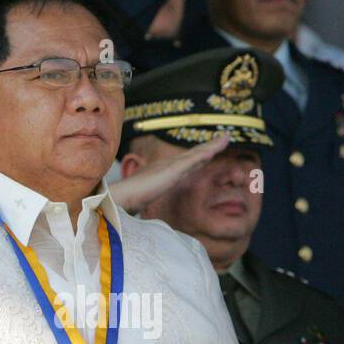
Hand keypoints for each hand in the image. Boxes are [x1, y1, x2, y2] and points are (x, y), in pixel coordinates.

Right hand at [115, 134, 230, 214]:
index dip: (201, 154)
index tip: (212, 150)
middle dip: (211, 146)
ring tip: (227, 139)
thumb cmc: (127, 200)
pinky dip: (203, 155)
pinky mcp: (170, 173)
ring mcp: (169, 168)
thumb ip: (151, 198)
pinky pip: (190, 162)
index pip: (188, 162)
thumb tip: (148, 206)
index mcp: (164, 172)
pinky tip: (213, 151)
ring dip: (212, 146)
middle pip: (195, 154)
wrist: (117, 198)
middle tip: (226, 138)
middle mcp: (168, 166)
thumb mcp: (144, 199)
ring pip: (196, 154)